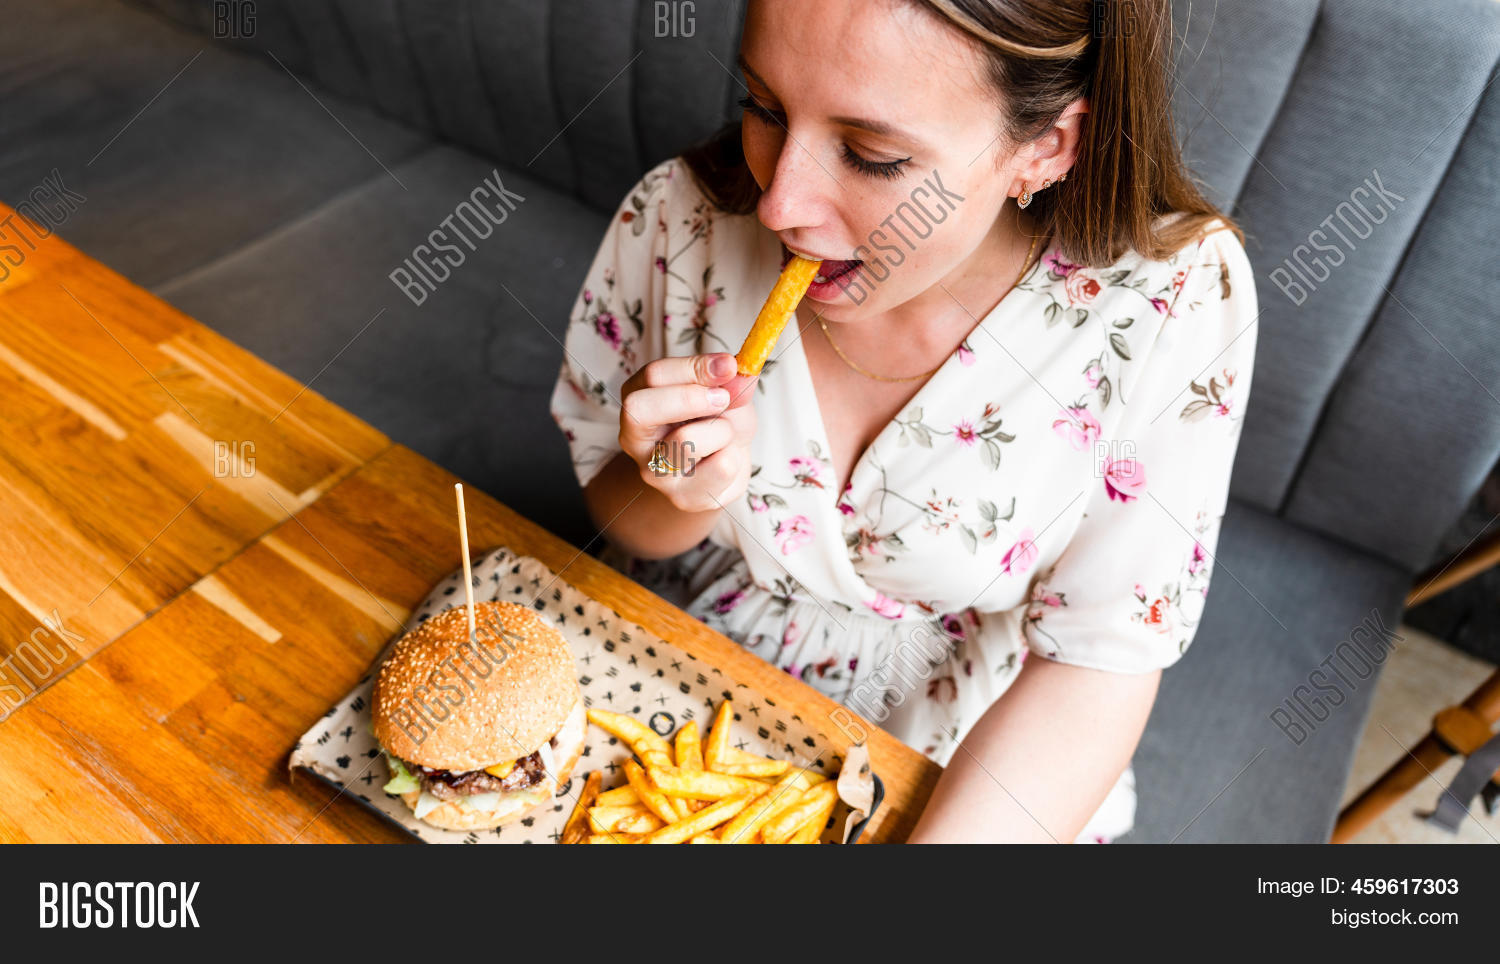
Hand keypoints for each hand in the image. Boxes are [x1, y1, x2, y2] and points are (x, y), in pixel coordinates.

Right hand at [618, 353, 758, 512]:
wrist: (723, 468)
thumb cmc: (717, 423)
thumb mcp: (725, 392)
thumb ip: (729, 381)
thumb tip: (738, 370)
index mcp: (639, 400)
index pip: (652, 376)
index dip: (693, 367)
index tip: (728, 365)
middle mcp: (635, 439)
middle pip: (641, 409)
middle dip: (690, 398)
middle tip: (723, 398)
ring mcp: (655, 472)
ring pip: (685, 441)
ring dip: (721, 430)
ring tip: (725, 433)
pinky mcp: (684, 498)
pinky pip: (720, 468)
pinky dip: (736, 456)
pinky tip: (727, 458)